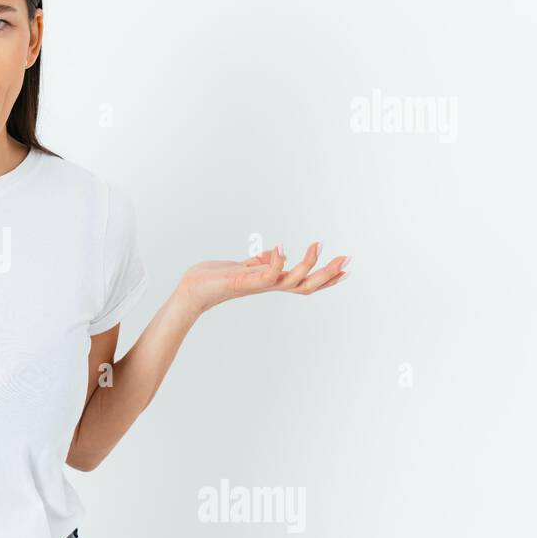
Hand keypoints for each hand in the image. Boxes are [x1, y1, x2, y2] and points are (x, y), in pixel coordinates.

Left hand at [174, 242, 349, 314]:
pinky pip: (267, 274)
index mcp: (269, 282)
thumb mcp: (241, 267)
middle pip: (306, 286)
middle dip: (328, 275)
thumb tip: (278, 253)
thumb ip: (260, 262)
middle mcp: (267, 286)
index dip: (325, 278)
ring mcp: (257, 285)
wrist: (190, 292)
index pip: (303, 282)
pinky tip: (281, 248)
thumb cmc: (213, 280)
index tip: (345, 268)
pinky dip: (276, 262)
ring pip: (292, 281)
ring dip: (308, 264)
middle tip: (346, 259)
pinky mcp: (243, 282)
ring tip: (318, 245)